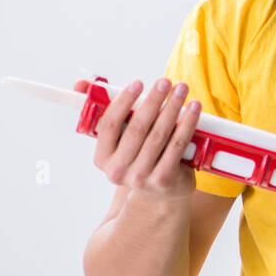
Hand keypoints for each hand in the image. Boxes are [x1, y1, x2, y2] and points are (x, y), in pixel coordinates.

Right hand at [78, 77, 200, 200]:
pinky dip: (187, 124)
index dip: (123, 101)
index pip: (109, 124)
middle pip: (138, 127)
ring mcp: (141, 177)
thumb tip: (80, 84)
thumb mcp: (120, 140)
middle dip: (154, 100)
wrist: (162, 194)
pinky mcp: (164, 180)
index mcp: (103, 158)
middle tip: (165, 81)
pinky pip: (177, 145)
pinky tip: (194, 109)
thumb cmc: (140, 157)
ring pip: (160, 134)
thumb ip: (105, 112)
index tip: (138, 83)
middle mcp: (118, 170)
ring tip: (182, 89)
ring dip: (173, 107)